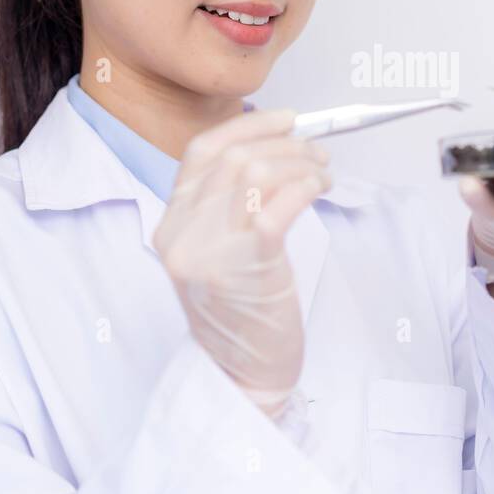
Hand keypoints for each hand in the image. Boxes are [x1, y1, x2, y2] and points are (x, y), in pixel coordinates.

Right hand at [152, 108, 331, 417]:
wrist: (242, 373)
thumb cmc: (242, 312)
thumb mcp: (218, 252)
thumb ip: (229, 205)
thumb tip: (276, 146)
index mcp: (170, 226)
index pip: (201, 153)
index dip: (247, 127)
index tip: (286, 119)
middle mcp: (181, 235)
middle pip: (234, 158)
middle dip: (286, 144)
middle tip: (317, 153)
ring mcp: (209, 250)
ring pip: (257, 173)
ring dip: (302, 164)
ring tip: (324, 175)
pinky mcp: (245, 265)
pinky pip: (278, 203)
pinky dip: (306, 186)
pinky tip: (320, 191)